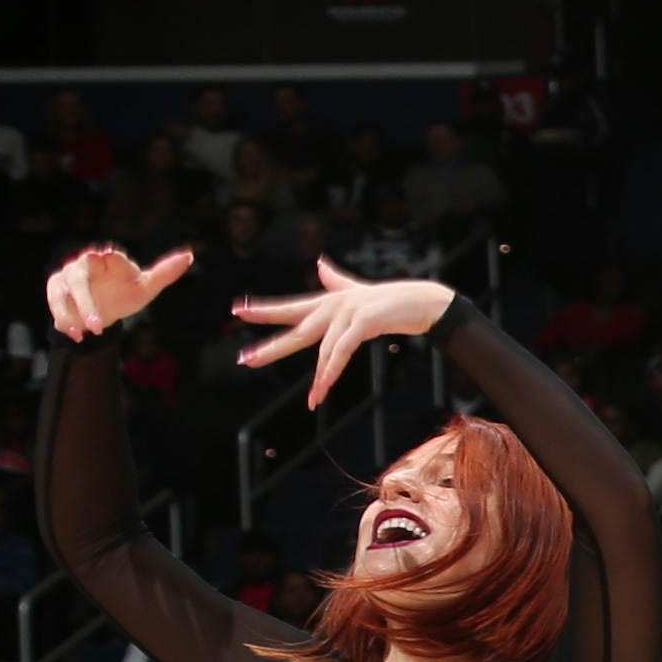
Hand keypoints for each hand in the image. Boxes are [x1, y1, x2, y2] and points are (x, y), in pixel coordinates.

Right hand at [46, 246, 193, 340]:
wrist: (104, 309)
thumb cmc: (126, 293)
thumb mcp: (146, 288)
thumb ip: (165, 273)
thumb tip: (188, 255)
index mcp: (110, 259)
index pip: (110, 255)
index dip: (110, 258)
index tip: (108, 258)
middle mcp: (86, 263)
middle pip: (81, 275)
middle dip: (87, 301)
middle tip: (98, 323)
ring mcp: (69, 275)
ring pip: (66, 290)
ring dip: (74, 312)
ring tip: (88, 331)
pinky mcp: (56, 288)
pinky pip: (56, 302)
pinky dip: (64, 319)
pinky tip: (76, 335)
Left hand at [230, 261, 456, 408]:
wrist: (423, 300)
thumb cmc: (392, 298)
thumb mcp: (358, 289)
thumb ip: (336, 280)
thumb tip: (320, 263)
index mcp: (327, 301)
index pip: (289, 307)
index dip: (264, 310)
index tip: (237, 310)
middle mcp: (332, 307)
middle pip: (295, 330)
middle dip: (270, 347)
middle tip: (245, 360)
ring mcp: (346, 314)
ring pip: (323, 350)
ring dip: (318, 378)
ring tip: (312, 399)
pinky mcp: (363, 322)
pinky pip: (343, 351)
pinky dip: (333, 370)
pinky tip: (325, 387)